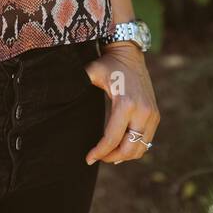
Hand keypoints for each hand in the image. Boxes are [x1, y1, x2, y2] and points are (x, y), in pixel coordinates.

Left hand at [82, 44, 159, 165]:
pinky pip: (146, 140)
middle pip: (129, 149)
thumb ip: (78, 83)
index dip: (99, 152)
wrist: (130, 54)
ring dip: (124, 155)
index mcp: (126, 104)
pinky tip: (120, 147)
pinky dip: (134, 147)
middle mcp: (143, 111)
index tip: (88, 159)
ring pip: (140, 148)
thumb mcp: (92, 72)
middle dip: (112, 157)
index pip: (112, 138)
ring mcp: (152, 114)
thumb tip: (56, 95)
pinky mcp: (155, 115)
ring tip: (108, 154)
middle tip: (97, 158)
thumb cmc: (108, 64)